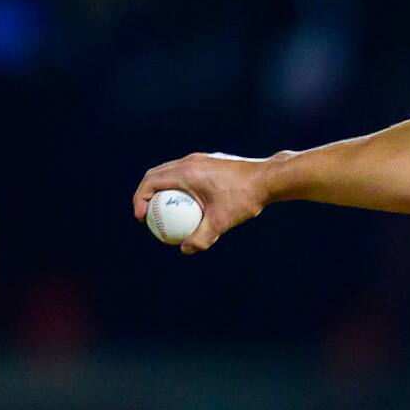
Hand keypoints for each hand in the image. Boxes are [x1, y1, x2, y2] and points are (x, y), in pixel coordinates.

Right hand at [132, 152, 272, 253]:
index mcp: (187, 171)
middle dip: (145, 194)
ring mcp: (200, 159)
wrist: (269, 178)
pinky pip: (185, 174)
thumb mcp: (222, 222)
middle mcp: (190, 161)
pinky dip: (178, 188)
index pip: (150, 181)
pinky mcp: (209, 162)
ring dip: (162, 190)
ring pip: (170, 172)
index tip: (141, 218)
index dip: (139, 199)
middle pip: (156, 175)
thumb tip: (185, 249)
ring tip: (163, 213)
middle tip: (146, 216)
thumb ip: (201, 238)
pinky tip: (188, 208)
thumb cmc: (245, 198)